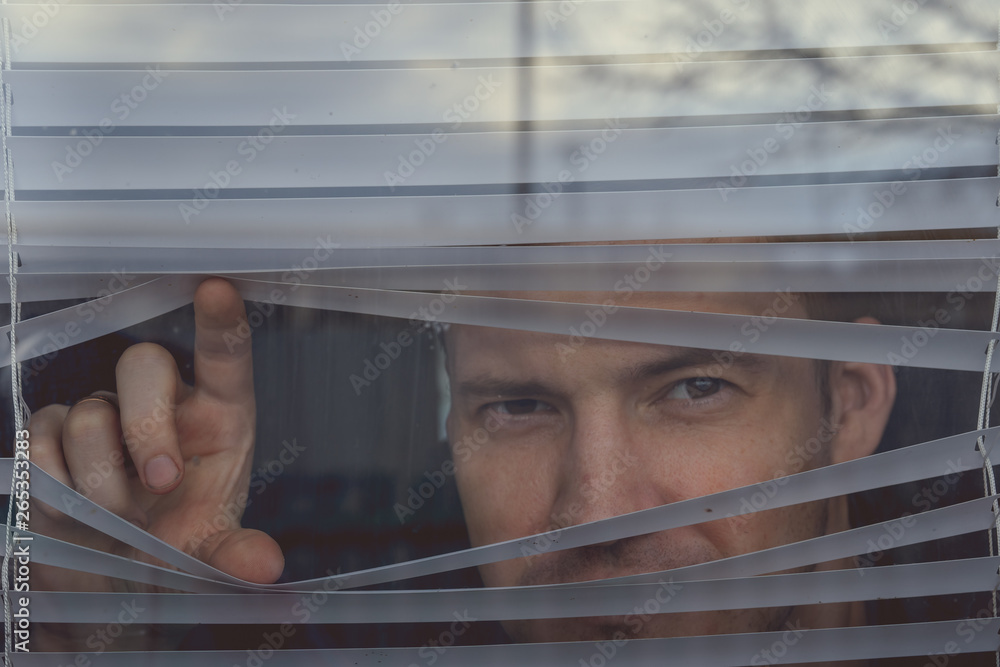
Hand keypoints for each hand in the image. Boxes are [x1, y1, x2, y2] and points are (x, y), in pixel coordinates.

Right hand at [29, 278, 283, 597]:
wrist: (111, 568)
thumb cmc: (176, 539)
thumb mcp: (211, 550)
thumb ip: (235, 555)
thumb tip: (265, 568)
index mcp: (218, 415)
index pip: (223, 356)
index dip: (220, 322)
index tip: (218, 288)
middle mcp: (165, 400)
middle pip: (144, 362)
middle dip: (147, 427)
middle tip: (161, 483)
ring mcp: (106, 410)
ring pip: (90, 412)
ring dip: (101, 478)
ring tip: (119, 517)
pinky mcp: (54, 431)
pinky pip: (43, 439)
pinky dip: (58, 483)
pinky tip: (77, 510)